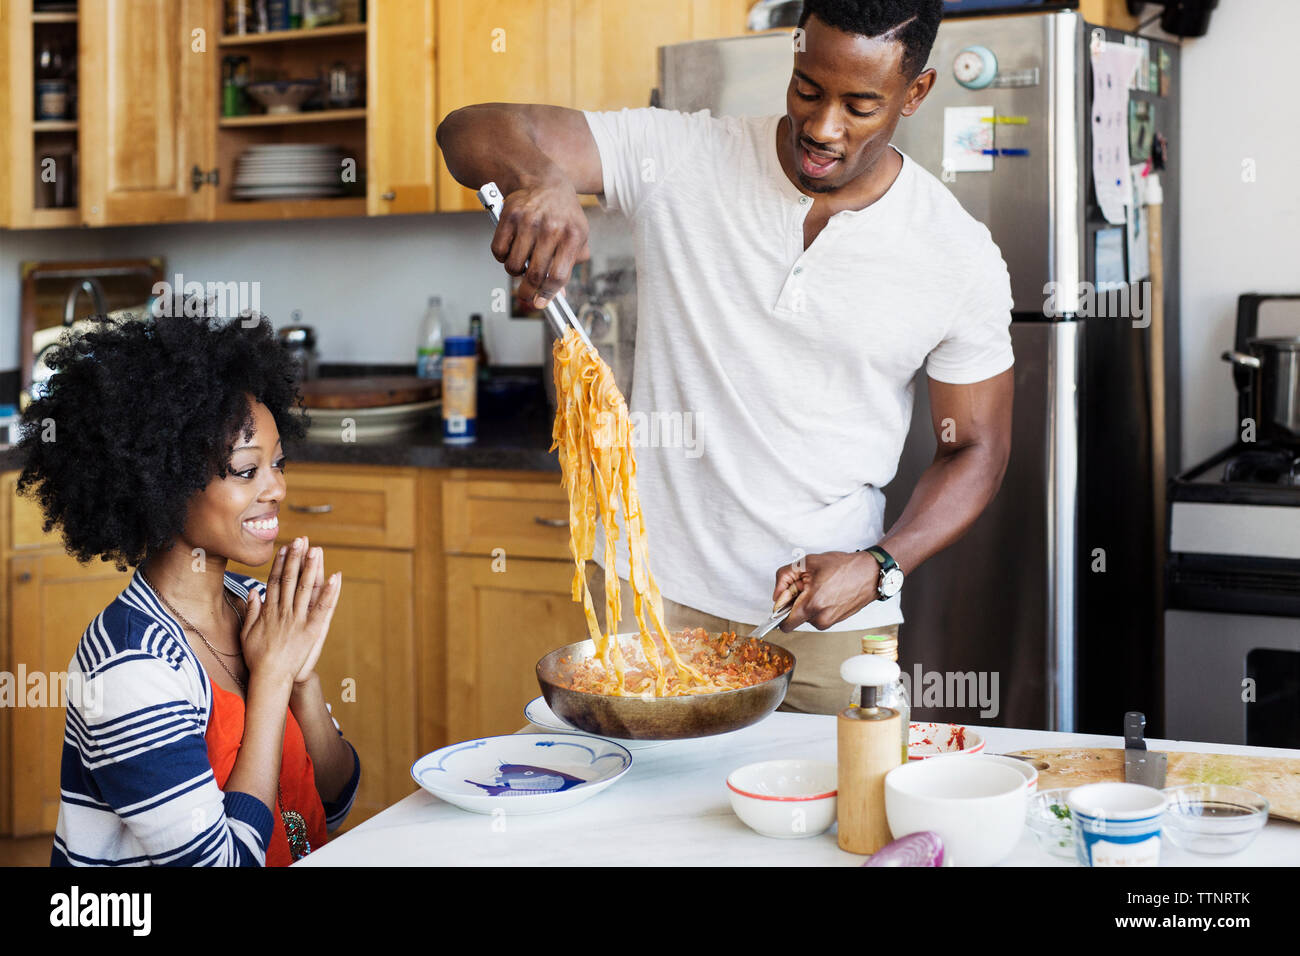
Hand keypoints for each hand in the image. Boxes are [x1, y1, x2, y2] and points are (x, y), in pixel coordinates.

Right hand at [239, 536, 340, 686]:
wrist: (269, 678)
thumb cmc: (257, 658)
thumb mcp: (247, 632)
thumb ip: (251, 610)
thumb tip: (252, 591)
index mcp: (269, 610)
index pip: (275, 580)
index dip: (280, 563)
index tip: (284, 548)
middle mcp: (283, 611)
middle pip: (290, 579)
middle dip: (296, 558)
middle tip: (301, 539)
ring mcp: (298, 619)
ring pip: (305, 588)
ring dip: (312, 568)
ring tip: (316, 550)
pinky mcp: (311, 629)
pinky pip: (322, 608)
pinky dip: (330, 592)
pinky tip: (335, 578)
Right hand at [491, 178, 590, 309]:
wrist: (542, 180)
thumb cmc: (561, 212)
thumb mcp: (576, 235)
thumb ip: (570, 264)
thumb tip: (559, 295)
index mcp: (573, 235)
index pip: (558, 276)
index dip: (548, 294)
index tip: (541, 302)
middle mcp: (551, 228)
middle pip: (535, 274)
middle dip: (528, 291)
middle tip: (526, 295)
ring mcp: (528, 221)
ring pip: (513, 265)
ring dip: (514, 272)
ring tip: (520, 266)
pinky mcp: (508, 216)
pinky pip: (498, 251)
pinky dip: (502, 258)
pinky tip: (511, 251)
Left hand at [772, 551, 877, 631]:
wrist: (869, 573)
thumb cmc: (842, 567)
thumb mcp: (807, 563)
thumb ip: (784, 577)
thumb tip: (777, 595)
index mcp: (812, 605)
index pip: (785, 625)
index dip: (780, 611)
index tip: (784, 600)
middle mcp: (821, 618)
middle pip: (796, 618)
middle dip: (796, 603)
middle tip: (807, 586)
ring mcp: (830, 621)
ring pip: (807, 616)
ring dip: (808, 603)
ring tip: (820, 587)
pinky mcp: (836, 620)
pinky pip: (819, 615)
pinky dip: (818, 605)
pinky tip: (828, 592)